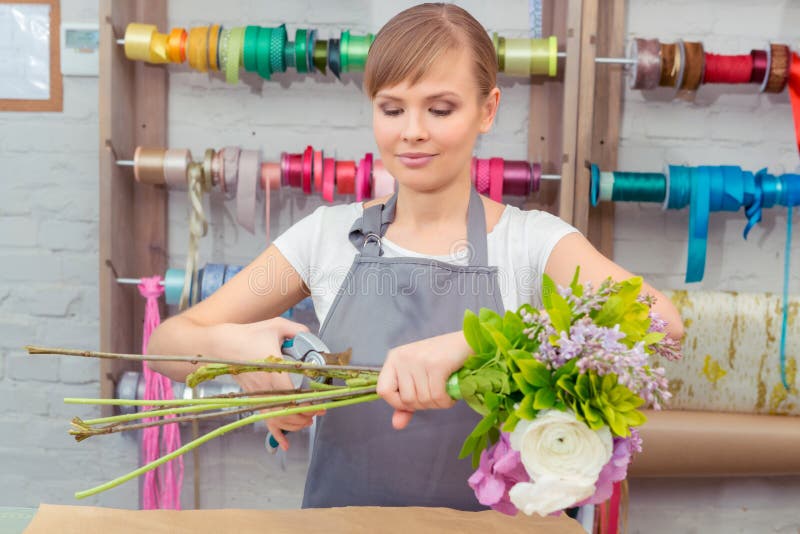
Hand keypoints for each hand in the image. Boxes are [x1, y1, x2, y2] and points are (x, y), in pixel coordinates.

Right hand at [211, 317, 322, 450]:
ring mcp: (258, 395)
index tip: (321, 403)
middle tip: (319, 411)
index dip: (308, 403)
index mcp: (273, 371)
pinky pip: (265, 420)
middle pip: (287, 411)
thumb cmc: (247, 335)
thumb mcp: (276, 326)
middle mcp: (265, 387)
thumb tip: (311, 335)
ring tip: (308, 420)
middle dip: (306, 415)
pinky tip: (284, 444)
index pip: (294, 395)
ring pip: (278, 419)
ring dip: (295, 424)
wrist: (220, 345)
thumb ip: (297, 330)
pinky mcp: (253, 399)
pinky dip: (276, 433)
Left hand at [376, 331, 471, 429]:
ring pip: (423, 400)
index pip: (383, 390)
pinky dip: (446, 401)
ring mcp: (419, 360)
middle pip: (406, 399)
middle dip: (424, 405)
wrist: (467, 341)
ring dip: (438, 404)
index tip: (413, 401)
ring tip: (445, 393)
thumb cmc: (442, 359)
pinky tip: (451, 396)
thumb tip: (396, 425)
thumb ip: (405, 402)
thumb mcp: (419, 377)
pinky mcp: (436, 364)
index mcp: (394, 358)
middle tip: (436, 395)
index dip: (397, 402)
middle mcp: (403, 357)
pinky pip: (437, 396)